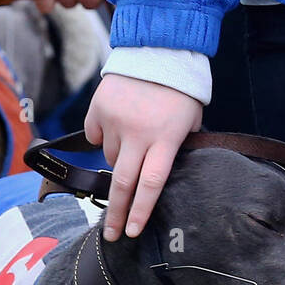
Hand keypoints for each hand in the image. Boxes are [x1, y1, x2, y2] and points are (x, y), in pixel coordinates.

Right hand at [85, 75, 202, 239]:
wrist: (158, 50)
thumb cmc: (179, 92)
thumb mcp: (188, 124)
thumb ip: (174, 150)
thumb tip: (156, 179)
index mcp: (164, 139)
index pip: (150, 185)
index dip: (140, 212)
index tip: (131, 233)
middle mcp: (138, 133)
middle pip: (122, 184)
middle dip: (115, 213)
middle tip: (110, 234)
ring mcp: (115, 120)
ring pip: (110, 158)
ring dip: (119, 157)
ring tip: (134, 136)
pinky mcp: (99, 108)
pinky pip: (96, 135)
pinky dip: (104, 135)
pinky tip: (119, 120)